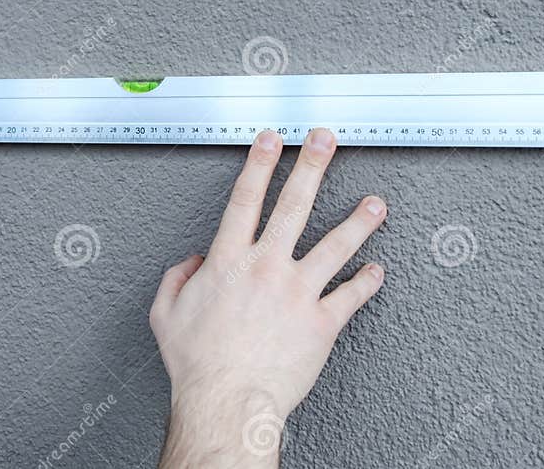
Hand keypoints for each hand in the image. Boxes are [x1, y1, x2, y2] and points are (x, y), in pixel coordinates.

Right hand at [151, 128, 386, 467]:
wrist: (228, 402)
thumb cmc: (198, 366)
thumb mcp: (165, 315)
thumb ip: (176, 280)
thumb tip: (192, 263)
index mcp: (229, 262)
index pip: (246, 200)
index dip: (260, 164)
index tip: (272, 140)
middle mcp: (267, 268)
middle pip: (294, 205)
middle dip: (312, 166)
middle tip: (325, 140)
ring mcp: (298, 293)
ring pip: (335, 245)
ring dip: (358, 220)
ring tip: (375, 202)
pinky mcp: (321, 323)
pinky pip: (350, 296)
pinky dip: (367, 282)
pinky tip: (377, 269)